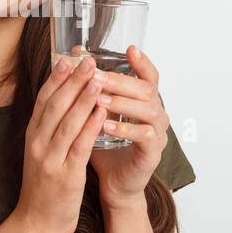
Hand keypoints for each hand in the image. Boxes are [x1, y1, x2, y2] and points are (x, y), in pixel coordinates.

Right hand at [2, 55, 106, 232]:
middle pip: (55, 105)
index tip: (68, 58)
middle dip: (72, 80)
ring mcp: (50, 159)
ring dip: (83, 98)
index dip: (56, 77)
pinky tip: (101, 112)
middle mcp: (38, 144)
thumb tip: (62, 99)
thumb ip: (50, 128)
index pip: (44, 99)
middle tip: (87, 60)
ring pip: (67, 122)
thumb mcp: (41, 152)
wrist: (37, 222)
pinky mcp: (66, 175)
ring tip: (98, 78)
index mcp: (33, 135)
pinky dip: (90, 126)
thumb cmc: (43, 187)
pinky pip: (79, 145)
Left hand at [89, 45, 169, 207]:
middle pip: (146, 89)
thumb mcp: (95, 112)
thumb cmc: (104, 146)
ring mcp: (157, 133)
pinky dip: (125, 129)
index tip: (130, 49)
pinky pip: (144, 135)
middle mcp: (156, 114)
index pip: (149, 76)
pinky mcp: (153, 153)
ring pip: (148, 109)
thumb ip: (90, 87)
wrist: (112, 183)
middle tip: (96, 76)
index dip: (142, 62)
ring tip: (99, 100)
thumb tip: (74, 55)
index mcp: (144, 102)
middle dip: (120, 81)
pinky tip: (105, 126)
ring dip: (122, 102)